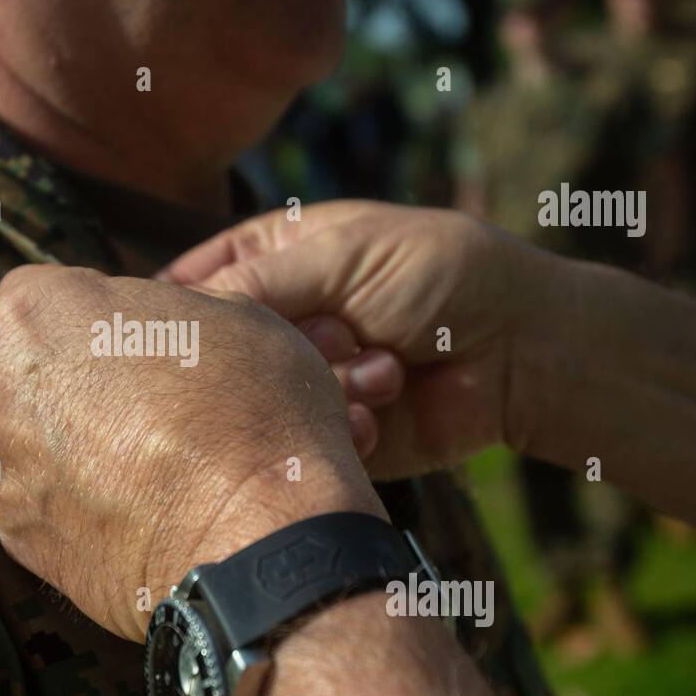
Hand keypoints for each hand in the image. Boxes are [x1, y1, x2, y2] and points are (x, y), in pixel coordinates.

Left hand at [0, 264, 386, 640]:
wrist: (254, 543)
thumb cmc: (248, 412)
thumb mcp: (233, 311)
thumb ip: (161, 307)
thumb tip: (152, 326)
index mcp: (33, 310)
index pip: (58, 296)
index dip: (111, 319)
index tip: (153, 346)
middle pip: (32, 370)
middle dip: (80, 382)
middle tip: (154, 407)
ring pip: (34, 441)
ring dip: (78, 446)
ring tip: (153, 468)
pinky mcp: (17, 540)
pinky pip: (46, 505)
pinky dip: (82, 506)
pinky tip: (139, 513)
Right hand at [161, 200, 542, 478]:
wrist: (522, 350)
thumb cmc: (439, 276)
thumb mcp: (343, 254)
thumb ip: (256, 284)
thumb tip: (174, 313)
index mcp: (275, 259)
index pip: (192, 282)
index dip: (182, 306)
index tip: (179, 328)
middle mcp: (284, 321)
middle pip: (226, 350)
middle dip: (281, 346)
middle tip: (338, 332)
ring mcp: (307, 379)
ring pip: (264, 400)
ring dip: (328, 383)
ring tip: (385, 364)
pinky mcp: (333, 430)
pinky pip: (304, 440)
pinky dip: (348, 424)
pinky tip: (388, 402)